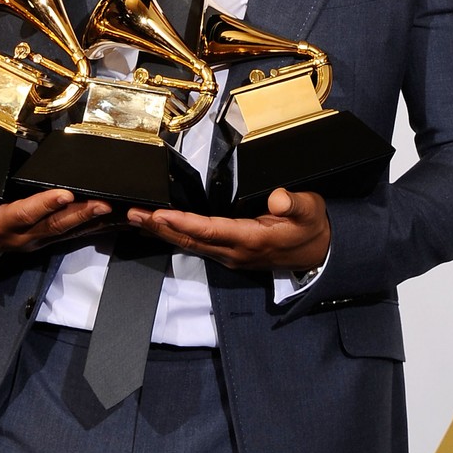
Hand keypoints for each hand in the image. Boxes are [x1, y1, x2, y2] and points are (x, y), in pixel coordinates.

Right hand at [0, 177, 111, 255]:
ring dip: (89, 221)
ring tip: (112, 209)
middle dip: (79, 214)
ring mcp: (36, 239)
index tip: (64, 194)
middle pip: (54, 226)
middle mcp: (22, 236)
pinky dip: (91, 226)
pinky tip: (110, 218)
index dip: (45, 205)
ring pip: (66, 230)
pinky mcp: (45, 238)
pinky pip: (70, 233)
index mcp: (0, 224)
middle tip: (102, 203)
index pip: (25, 214)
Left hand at [127, 188, 329, 271]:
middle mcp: (235, 251)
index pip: (210, 230)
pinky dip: (175, 233)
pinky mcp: (228, 253)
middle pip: (190, 240)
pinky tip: (160, 225)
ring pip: (189, 244)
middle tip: (132, 213)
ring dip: (162, 231)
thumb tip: (278, 197)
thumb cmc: (311, 227)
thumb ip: (295, 203)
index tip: (159, 213)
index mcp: (251, 239)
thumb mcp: (310, 211)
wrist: (319, 252)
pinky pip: (196, 244)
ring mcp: (230, 255)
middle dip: (159, 227)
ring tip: (137, 217)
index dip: (183, 222)